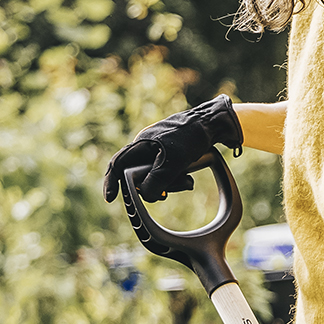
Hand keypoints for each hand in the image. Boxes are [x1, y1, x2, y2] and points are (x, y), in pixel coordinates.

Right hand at [100, 96, 242, 202]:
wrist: (213, 124)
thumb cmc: (191, 136)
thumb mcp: (174, 160)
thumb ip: (158, 179)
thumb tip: (145, 195)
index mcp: (140, 145)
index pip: (117, 165)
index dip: (112, 182)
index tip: (110, 199)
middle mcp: (146, 149)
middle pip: (139, 177)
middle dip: (153, 187)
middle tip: (167, 193)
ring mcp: (158, 154)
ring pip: (156, 179)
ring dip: (171, 184)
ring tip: (186, 180)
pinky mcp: (171, 158)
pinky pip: (168, 176)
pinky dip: (177, 180)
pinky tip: (189, 178)